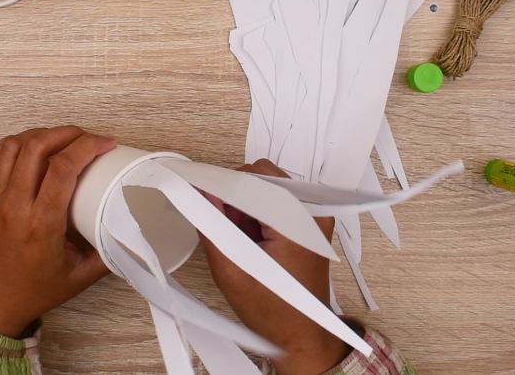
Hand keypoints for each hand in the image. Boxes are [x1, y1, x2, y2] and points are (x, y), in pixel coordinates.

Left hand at [0, 126, 116, 337]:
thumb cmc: (33, 291)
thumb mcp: (80, 276)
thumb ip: (109, 251)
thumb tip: (133, 229)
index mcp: (41, 224)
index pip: (63, 167)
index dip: (88, 146)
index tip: (107, 143)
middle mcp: (15, 205)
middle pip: (37, 146)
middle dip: (68, 133)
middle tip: (88, 138)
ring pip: (14, 145)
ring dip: (42, 134)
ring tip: (63, 139)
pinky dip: (14, 143)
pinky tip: (31, 146)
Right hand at [200, 159, 350, 374]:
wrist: (302, 336)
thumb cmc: (276, 313)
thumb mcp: (231, 271)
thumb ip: (212, 226)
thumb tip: (201, 194)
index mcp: (297, 222)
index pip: (253, 179)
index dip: (221, 183)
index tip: (199, 188)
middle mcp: (313, 212)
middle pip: (264, 177)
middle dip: (235, 194)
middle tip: (222, 223)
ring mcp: (315, 217)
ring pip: (269, 187)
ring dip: (246, 204)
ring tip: (239, 238)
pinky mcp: (311, 223)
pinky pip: (278, 202)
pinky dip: (258, 213)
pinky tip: (251, 240)